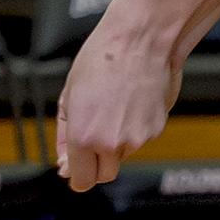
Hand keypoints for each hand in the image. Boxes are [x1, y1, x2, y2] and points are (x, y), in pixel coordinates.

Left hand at [55, 0, 180, 191]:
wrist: (139, 38)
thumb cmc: (102, 58)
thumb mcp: (69, 96)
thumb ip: (63, 136)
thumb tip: (64, 165)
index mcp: (83, 136)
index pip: (82, 181)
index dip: (78, 174)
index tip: (78, 166)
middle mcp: (110, 142)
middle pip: (105, 174)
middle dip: (98, 161)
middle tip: (97, 131)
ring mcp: (136, 137)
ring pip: (123, 155)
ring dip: (118, 141)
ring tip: (116, 106)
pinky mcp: (156, 129)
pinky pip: (141, 139)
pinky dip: (136, 127)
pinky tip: (131, 102)